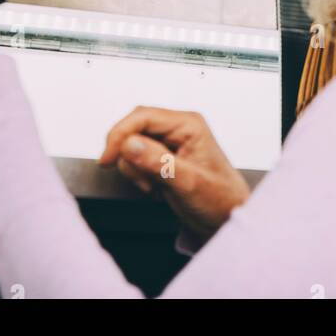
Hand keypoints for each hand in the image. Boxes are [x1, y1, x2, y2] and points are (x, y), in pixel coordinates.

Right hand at [99, 107, 250, 239]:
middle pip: (134, 127)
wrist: (226, 219)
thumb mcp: (189, 182)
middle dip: (127, 153)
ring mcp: (169, 143)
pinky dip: (137, 174)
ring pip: (132, 144)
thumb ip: (159, 162)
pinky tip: (152, 186)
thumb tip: (130, 144)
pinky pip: (136, 158)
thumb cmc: (221, 199)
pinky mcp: (162, 157)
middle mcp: (177, 129)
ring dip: (134, 168)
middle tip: (135, 177)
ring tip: (151, 185)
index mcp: (188, 125)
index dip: (121, 133)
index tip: (108, 156)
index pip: (144, 116)